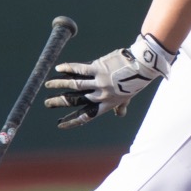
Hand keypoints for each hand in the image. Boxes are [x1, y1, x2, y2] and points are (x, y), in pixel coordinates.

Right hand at [43, 33, 174, 127]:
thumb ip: (121, 106)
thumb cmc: (136, 80)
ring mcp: (99, 81)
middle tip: (47, 103)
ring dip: (59, 84)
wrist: (143, 65)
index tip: (60, 125)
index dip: (72, 121)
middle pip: (76, 100)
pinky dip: (68, 68)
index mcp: (107, 104)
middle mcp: (101, 95)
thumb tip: (120, 114)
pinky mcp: (98, 68)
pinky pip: (79, 69)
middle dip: (60, 102)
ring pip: (74, 85)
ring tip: (48, 85)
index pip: (86, 116)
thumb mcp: (128, 97)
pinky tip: (58, 68)